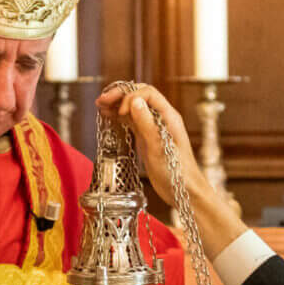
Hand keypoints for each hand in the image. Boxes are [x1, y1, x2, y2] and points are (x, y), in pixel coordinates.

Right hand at [92, 84, 203, 202]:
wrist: (183, 190)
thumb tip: (134, 101)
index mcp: (168, 116)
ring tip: (100, 105)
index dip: (131, 97)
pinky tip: (107, 116)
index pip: (147, 93)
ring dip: (117, 104)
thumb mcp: (159, 147)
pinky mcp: (146, 137)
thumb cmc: (176, 171)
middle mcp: (161, 118)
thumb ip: (147, 123)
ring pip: (133, 107)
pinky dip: (118, 116)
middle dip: (119, 95)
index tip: (120, 111)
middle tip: (101, 100)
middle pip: (138, 96)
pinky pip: (131, 120)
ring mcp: (153, 127)